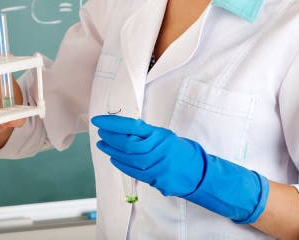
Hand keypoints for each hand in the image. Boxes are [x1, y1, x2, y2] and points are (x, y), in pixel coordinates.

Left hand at [91, 115, 268, 223]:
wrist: (198, 171)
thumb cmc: (180, 150)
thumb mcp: (164, 135)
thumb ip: (145, 133)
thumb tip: (123, 128)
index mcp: (159, 136)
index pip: (131, 127)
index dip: (112, 123)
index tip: (99, 120)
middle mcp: (157, 150)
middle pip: (127, 144)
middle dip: (110, 137)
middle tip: (100, 131)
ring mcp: (157, 166)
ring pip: (128, 158)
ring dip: (112, 150)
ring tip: (103, 143)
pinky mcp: (156, 179)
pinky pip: (134, 171)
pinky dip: (121, 164)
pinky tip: (113, 158)